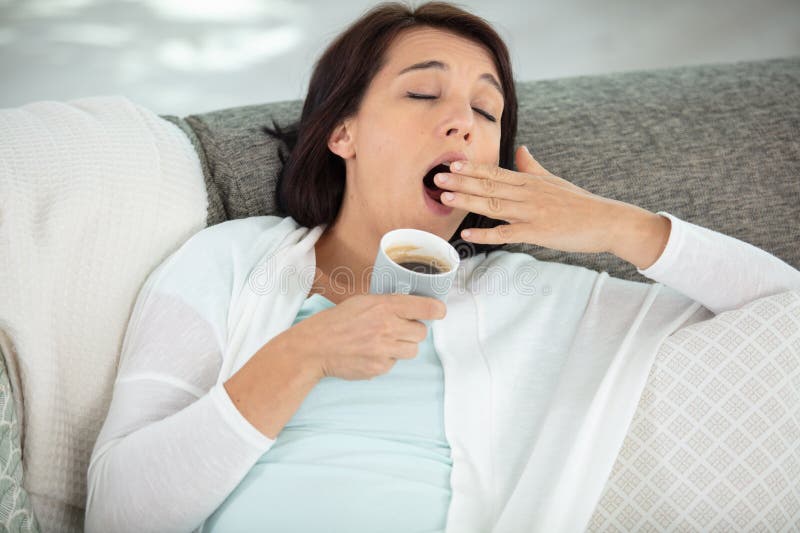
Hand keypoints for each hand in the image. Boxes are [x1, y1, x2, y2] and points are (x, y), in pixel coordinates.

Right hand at [283, 294, 445, 380]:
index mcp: (384, 305)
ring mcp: (384, 349)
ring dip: (403, 347)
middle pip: (421, 332)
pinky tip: (371, 353)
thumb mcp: (362, 302)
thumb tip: (412, 306)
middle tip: (397, 329)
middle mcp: (387, 326)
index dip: (436, 309)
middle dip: (412, 331)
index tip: (440, 311)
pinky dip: (387, 360)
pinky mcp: (379, 367)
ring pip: (412, 350)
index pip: (423, 306)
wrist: (316, 346)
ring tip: (383, 342)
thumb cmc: (338, 321)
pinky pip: (395, 364)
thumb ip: (387, 303)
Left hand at [435, 146, 636, 254]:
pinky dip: (486, 234)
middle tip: (436, 177)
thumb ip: (533, 167)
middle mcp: (527, 193)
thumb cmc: (580, 203)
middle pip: (489, 185)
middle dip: (461, 181)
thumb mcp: (554, 180)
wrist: (607, 221)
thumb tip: (522, 149)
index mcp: (530, 181)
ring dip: (468, 201)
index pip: (495, 172)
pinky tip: (468, 234)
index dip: (472, 168)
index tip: (451, 163)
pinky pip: (506, 234)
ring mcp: (531, 213)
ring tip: (445, 198)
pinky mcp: (537, 232)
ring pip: (493, 205)